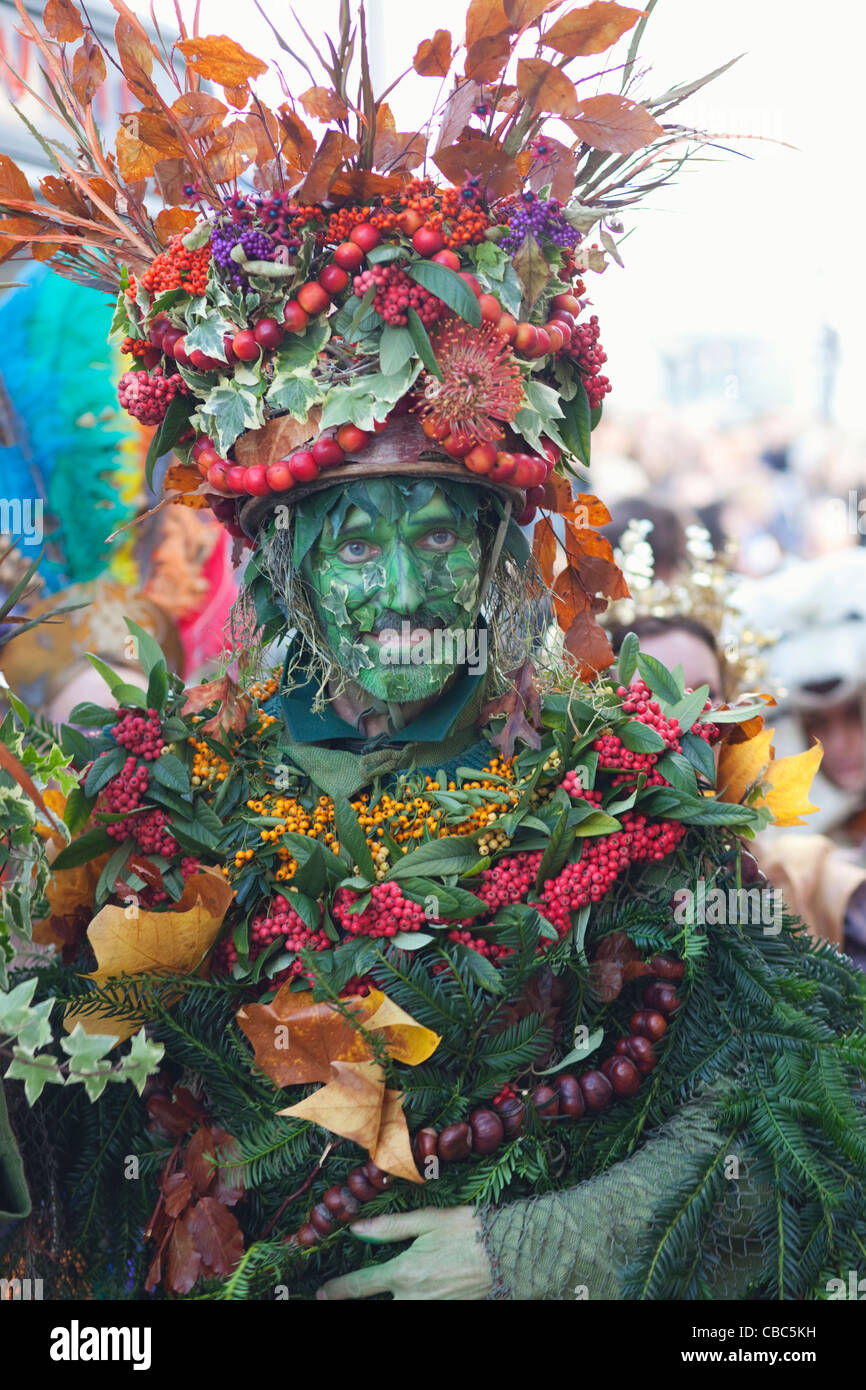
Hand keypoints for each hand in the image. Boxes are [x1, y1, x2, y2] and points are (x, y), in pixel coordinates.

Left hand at [315, 1206, 491, 1300]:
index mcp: (406, 1272)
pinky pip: (420, 1314)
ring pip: (397, 1314)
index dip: (338, 1290)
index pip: (362, 1285)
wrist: (511, 1253)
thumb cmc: (471, 1230)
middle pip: (377, 1309)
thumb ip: (390, 1227)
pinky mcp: (447, 1313)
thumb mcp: (429, 1220)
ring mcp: (431, 1310)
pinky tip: (404, 1299)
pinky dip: (407, 1306)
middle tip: (333, 1299)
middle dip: (355, 1304)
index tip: (322, 1293)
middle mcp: (414, 1298)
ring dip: (385, 1305)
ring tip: (374, 1298)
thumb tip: (356, 1228)